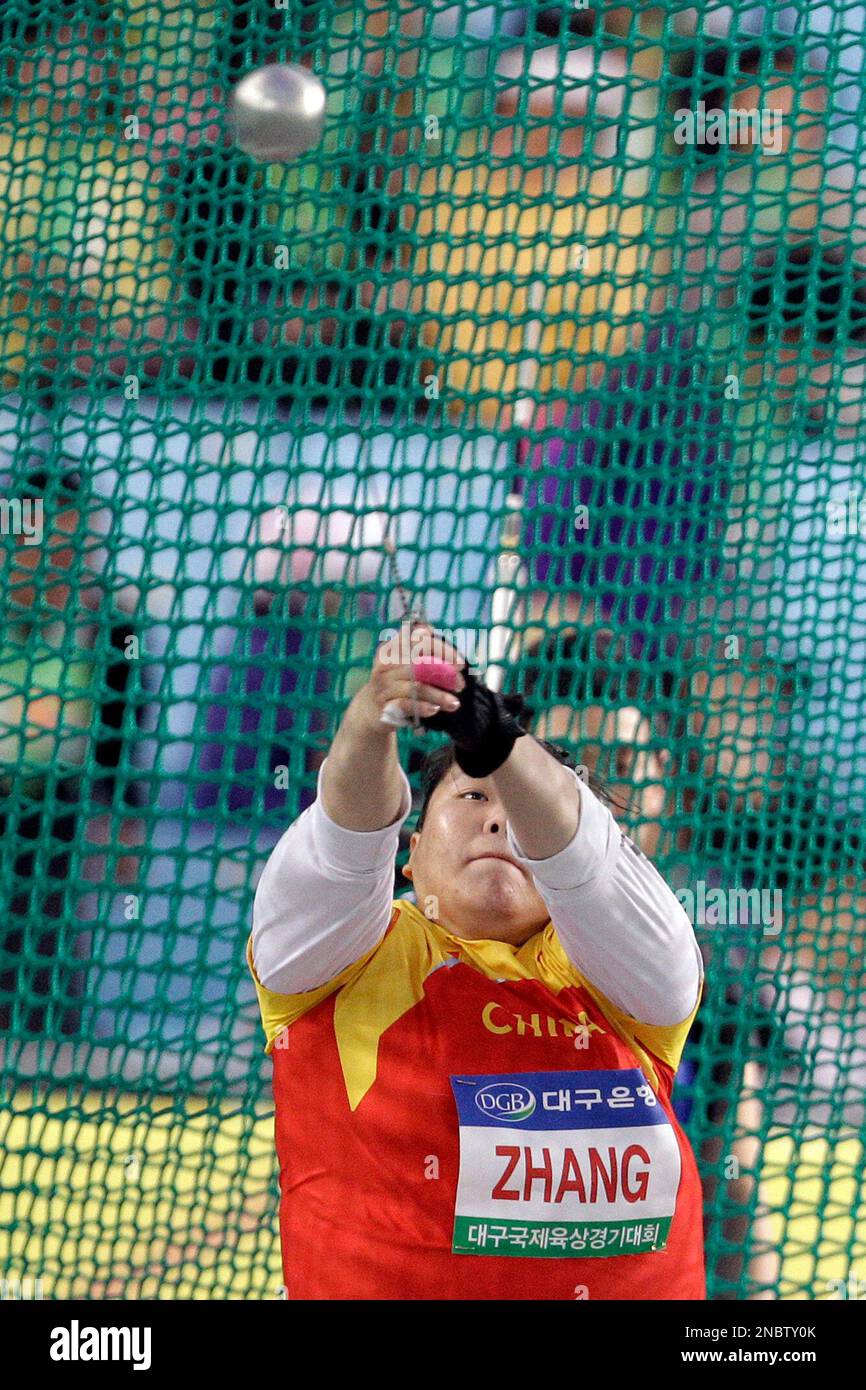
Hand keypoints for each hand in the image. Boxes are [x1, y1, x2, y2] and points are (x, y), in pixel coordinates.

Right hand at [348, 621, 465, 736]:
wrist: (370, 710)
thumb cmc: (396, 683)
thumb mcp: (405, 664)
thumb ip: (423, 654)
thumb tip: (450, 654)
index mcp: (392, 649)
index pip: (419, 640)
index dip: (442, 650)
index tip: (460, 663)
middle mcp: (385, 665)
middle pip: (420, 664)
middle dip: (445, 674)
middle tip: (460, 685)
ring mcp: (384, 686)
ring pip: (416, 686)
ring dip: (439, 695)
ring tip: (455, 703)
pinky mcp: (384, 706)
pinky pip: (406, 704)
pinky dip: (423, 707)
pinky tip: (435, 710)